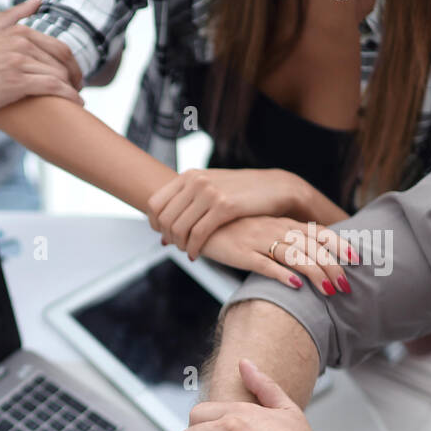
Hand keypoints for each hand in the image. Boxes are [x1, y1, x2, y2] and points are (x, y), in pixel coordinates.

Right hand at [0, 0, 79, 135]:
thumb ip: (7, 22)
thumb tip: (34, 2)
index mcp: (14, 34)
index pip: (55, 45)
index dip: (69, 62)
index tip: (73, 76)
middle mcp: (19, 42)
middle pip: (61, 59)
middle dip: (74, 76)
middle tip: (78, 90)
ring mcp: (18, 61)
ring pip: (58, 75)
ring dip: (72, 90)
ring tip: (75, 102)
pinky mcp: (16, 81)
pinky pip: (52, 88)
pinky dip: (68, 97)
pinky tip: (74, 105)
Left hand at [148, 168, 318, 259]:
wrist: (276, 187)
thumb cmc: (242, 191)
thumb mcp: (211, 186)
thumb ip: (188, 197)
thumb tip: (162, 218)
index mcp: (189, 175)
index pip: (155, 203)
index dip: (154, 223)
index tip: (162, 235)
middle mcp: (196, 181)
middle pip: (164, 218)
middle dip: (167, 237)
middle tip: (176, 247)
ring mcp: (209, 192)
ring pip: (178, 228)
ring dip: (180, 245)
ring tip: (187, 251)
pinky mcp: (224, 206)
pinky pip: (198, 234)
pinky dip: (193, 248)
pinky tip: (196, 255)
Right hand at [199, 215, 354, 295]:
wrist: (199, 222)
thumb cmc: (233, 231)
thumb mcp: (262, 231)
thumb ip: (284, 240)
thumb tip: (307, 257)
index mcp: (283, 223)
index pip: (318, 232)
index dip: (339, 245)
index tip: (357, 259)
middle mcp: (274, 229)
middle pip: (311, 247)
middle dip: (332, 267)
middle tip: (346, 286)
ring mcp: (257, 241)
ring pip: (294, 255)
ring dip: (314, 273)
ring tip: (329, 290)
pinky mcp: (240, 253)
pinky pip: (264, 264)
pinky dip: (281, 274)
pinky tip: (295, 285)